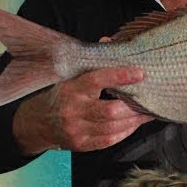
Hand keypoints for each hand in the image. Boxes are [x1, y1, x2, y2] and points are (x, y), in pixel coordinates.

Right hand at [12, 67, 152, 154]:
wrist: (37, 123)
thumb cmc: (62, 96)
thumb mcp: (72, 78)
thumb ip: (92, 64)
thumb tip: (109, 42)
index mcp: (71, 89)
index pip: (97, 80)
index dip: (120, 76)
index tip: (140, 73)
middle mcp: (72, 110)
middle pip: (111, 111)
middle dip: (134, 107)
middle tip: (148, 100)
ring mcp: (76, 129)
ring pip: (114, 127)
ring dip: (135, 120)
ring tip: (146, 113)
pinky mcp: (81, 144)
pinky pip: (110, 139)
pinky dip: (126, 131)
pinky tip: (133, 124)